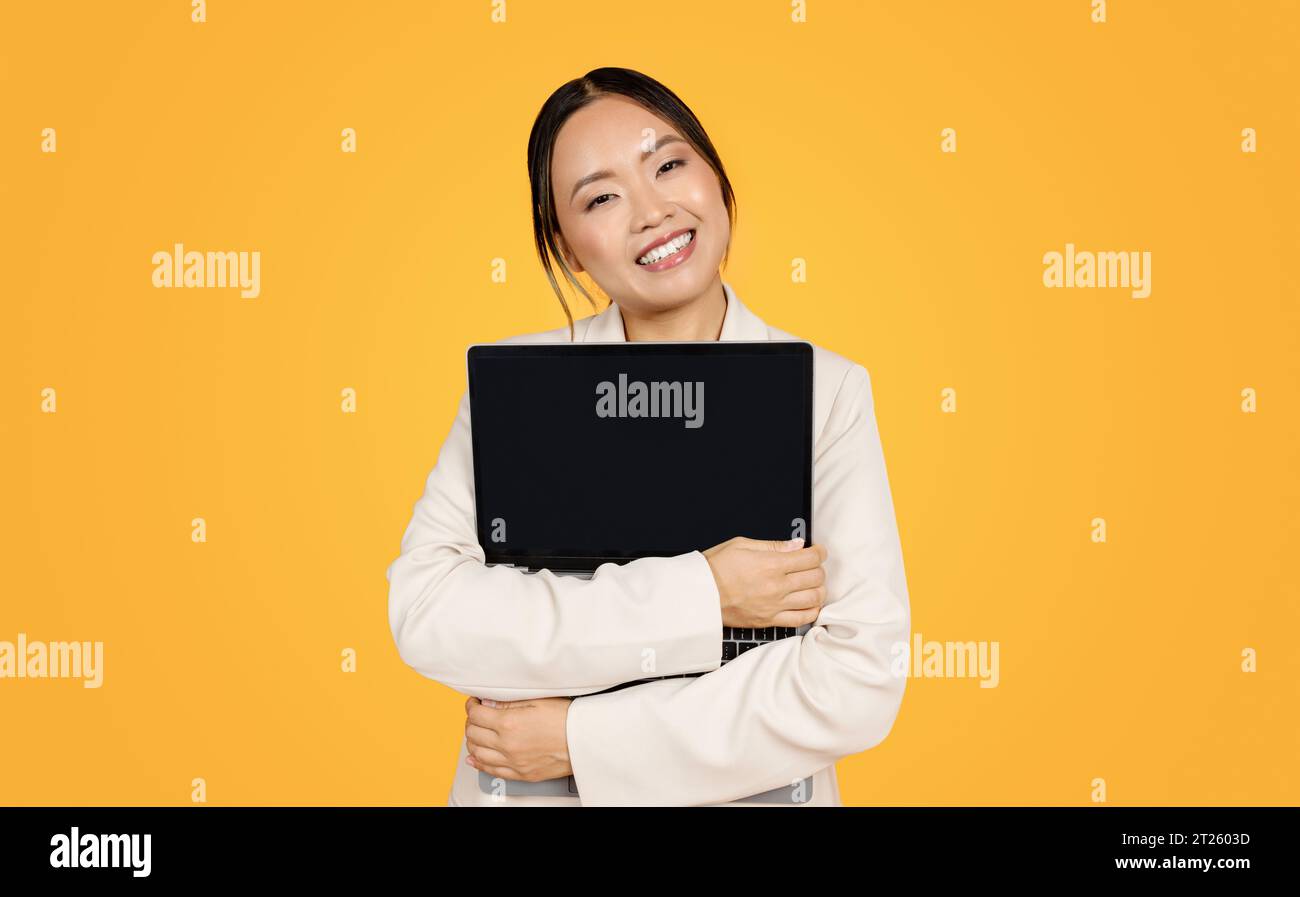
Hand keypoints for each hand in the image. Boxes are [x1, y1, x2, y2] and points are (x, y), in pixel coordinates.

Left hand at [464, 696, 573, 781]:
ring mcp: (513, 762)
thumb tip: (488, 703)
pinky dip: (479, 764)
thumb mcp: (537, 700)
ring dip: (472, 742)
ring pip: (478, 754)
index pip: (476, 715)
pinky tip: (476, 758)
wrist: (586, 740)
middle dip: (471, 722)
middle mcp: (507, 745)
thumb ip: (508, 702)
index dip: (471, 706)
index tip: (474, 703)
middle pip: (473, 734)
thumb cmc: (567, 718)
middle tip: (476, 715)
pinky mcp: (521, 774)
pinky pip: (492, 771)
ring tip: (476, 734)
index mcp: (509, 723)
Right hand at [702, 536, 827, 628]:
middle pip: (815, 578)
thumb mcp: (741, 545)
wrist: (700, 595)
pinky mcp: (770, 621)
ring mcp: (775, 605)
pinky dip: (812, 610)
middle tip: (813, 566)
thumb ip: (773, 545)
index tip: (819, 551)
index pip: (809, 558)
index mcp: (771, 564)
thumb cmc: (716, 568)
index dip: (819, 552)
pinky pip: (801, 619)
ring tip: (813, 584)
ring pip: (813, 598)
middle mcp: (777, 586)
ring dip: (819, 589)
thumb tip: (797, 545)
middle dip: (819, 569)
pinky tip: (810, 604)